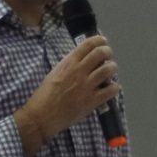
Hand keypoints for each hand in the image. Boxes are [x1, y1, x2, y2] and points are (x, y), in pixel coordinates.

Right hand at [14, 35, 116, 156]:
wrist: (42, 115)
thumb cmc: (44, 94)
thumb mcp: (54, 73)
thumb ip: (67, 65)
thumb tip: (76, 58)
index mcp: (69, 63)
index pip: (88, 44)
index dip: (99, 40)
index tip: (103, 42)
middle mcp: (79, 71)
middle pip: (101, 53)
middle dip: (108, 52)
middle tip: (108, 56)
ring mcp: (87, 86)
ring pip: (108, 69)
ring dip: (112, 68)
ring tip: (110, 71)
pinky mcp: (92, 101)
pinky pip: (111, 90)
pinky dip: (115, 87)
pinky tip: (112, 88)